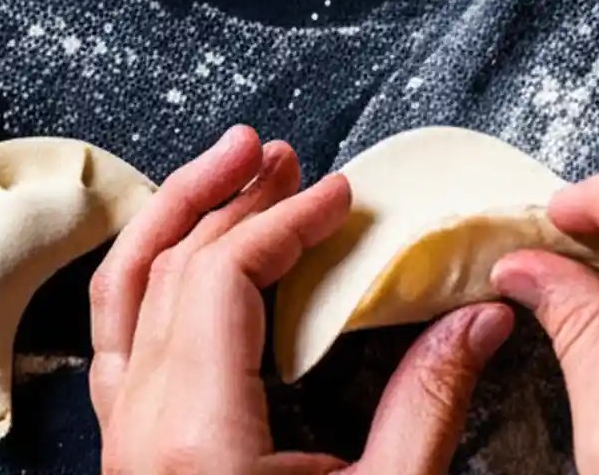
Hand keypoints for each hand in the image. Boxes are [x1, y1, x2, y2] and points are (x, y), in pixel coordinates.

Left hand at [89, 125, 513, 473]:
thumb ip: (428, 405)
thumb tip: (480, 320)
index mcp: (196, 436)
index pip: (220, 279)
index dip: (282, 221)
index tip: (340, 195)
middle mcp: (141, 425)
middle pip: (167, 268)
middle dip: (228, 196)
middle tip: (280, 154)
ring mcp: (124, 435)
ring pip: (121, 292)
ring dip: (175, 218)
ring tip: (226, 169)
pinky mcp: (131, 445)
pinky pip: (118, 331)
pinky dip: (150, 271)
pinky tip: (186, 251)